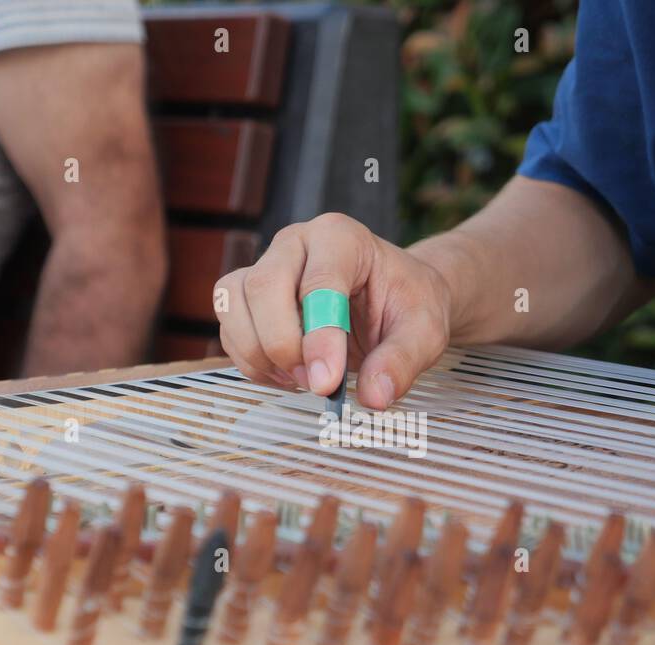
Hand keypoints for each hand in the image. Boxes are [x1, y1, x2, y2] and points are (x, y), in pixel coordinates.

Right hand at [213, 213, 451, 409]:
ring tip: (301, 379)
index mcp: (341, 238)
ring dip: (259, 354)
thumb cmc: (408, 304)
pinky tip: (288, 376)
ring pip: (233, 303)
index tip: (327, 381)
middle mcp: (296, 243)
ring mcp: (267, 266)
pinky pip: (230, 328)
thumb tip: (373, 395)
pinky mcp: (249, 296)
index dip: (318, 336)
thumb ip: (402, 361)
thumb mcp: (424, 331)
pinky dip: (251, 362)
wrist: (395, 299)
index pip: (318, 281)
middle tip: (316, 383)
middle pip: (263, 286)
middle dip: (282, 345)